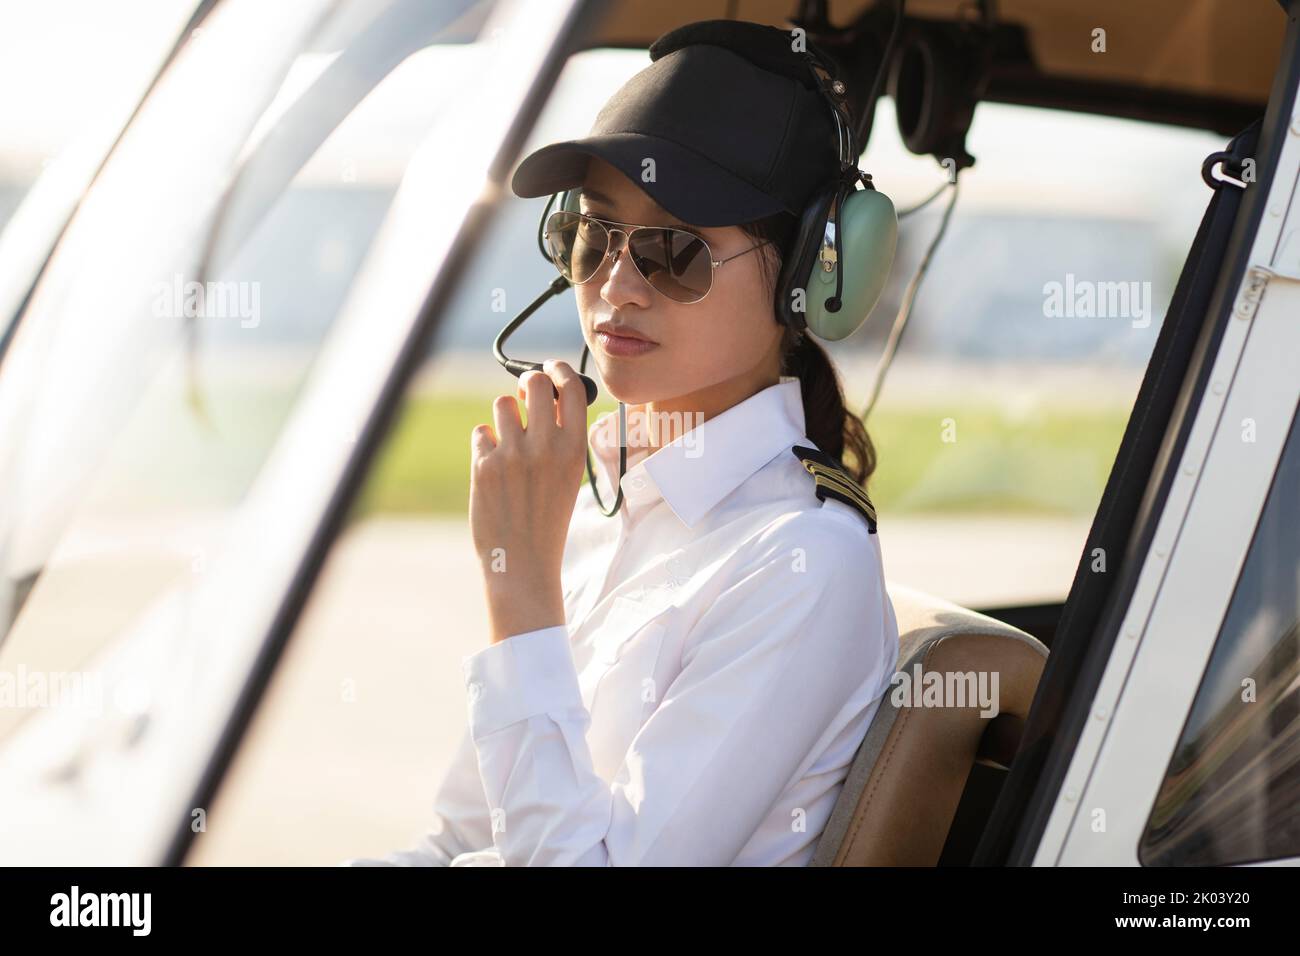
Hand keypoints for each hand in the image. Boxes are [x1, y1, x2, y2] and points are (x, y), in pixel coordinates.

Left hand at [469, 359, 588, 643]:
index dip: (558, 371)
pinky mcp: (483, 466)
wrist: (523, 563)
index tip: (550, 370)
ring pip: (501, 404)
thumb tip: (543, 395)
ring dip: (504, 417)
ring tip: (507, 441)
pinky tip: (493, 467)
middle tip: (524, 397)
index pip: (571, 388)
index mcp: (574, 450)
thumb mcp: (569, 476)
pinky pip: (481, 432)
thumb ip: (561, 437)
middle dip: (527, 384)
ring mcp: (513, 455)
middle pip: (534, 383)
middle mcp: (545, 447)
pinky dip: (485, 444)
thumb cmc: (547, 518)